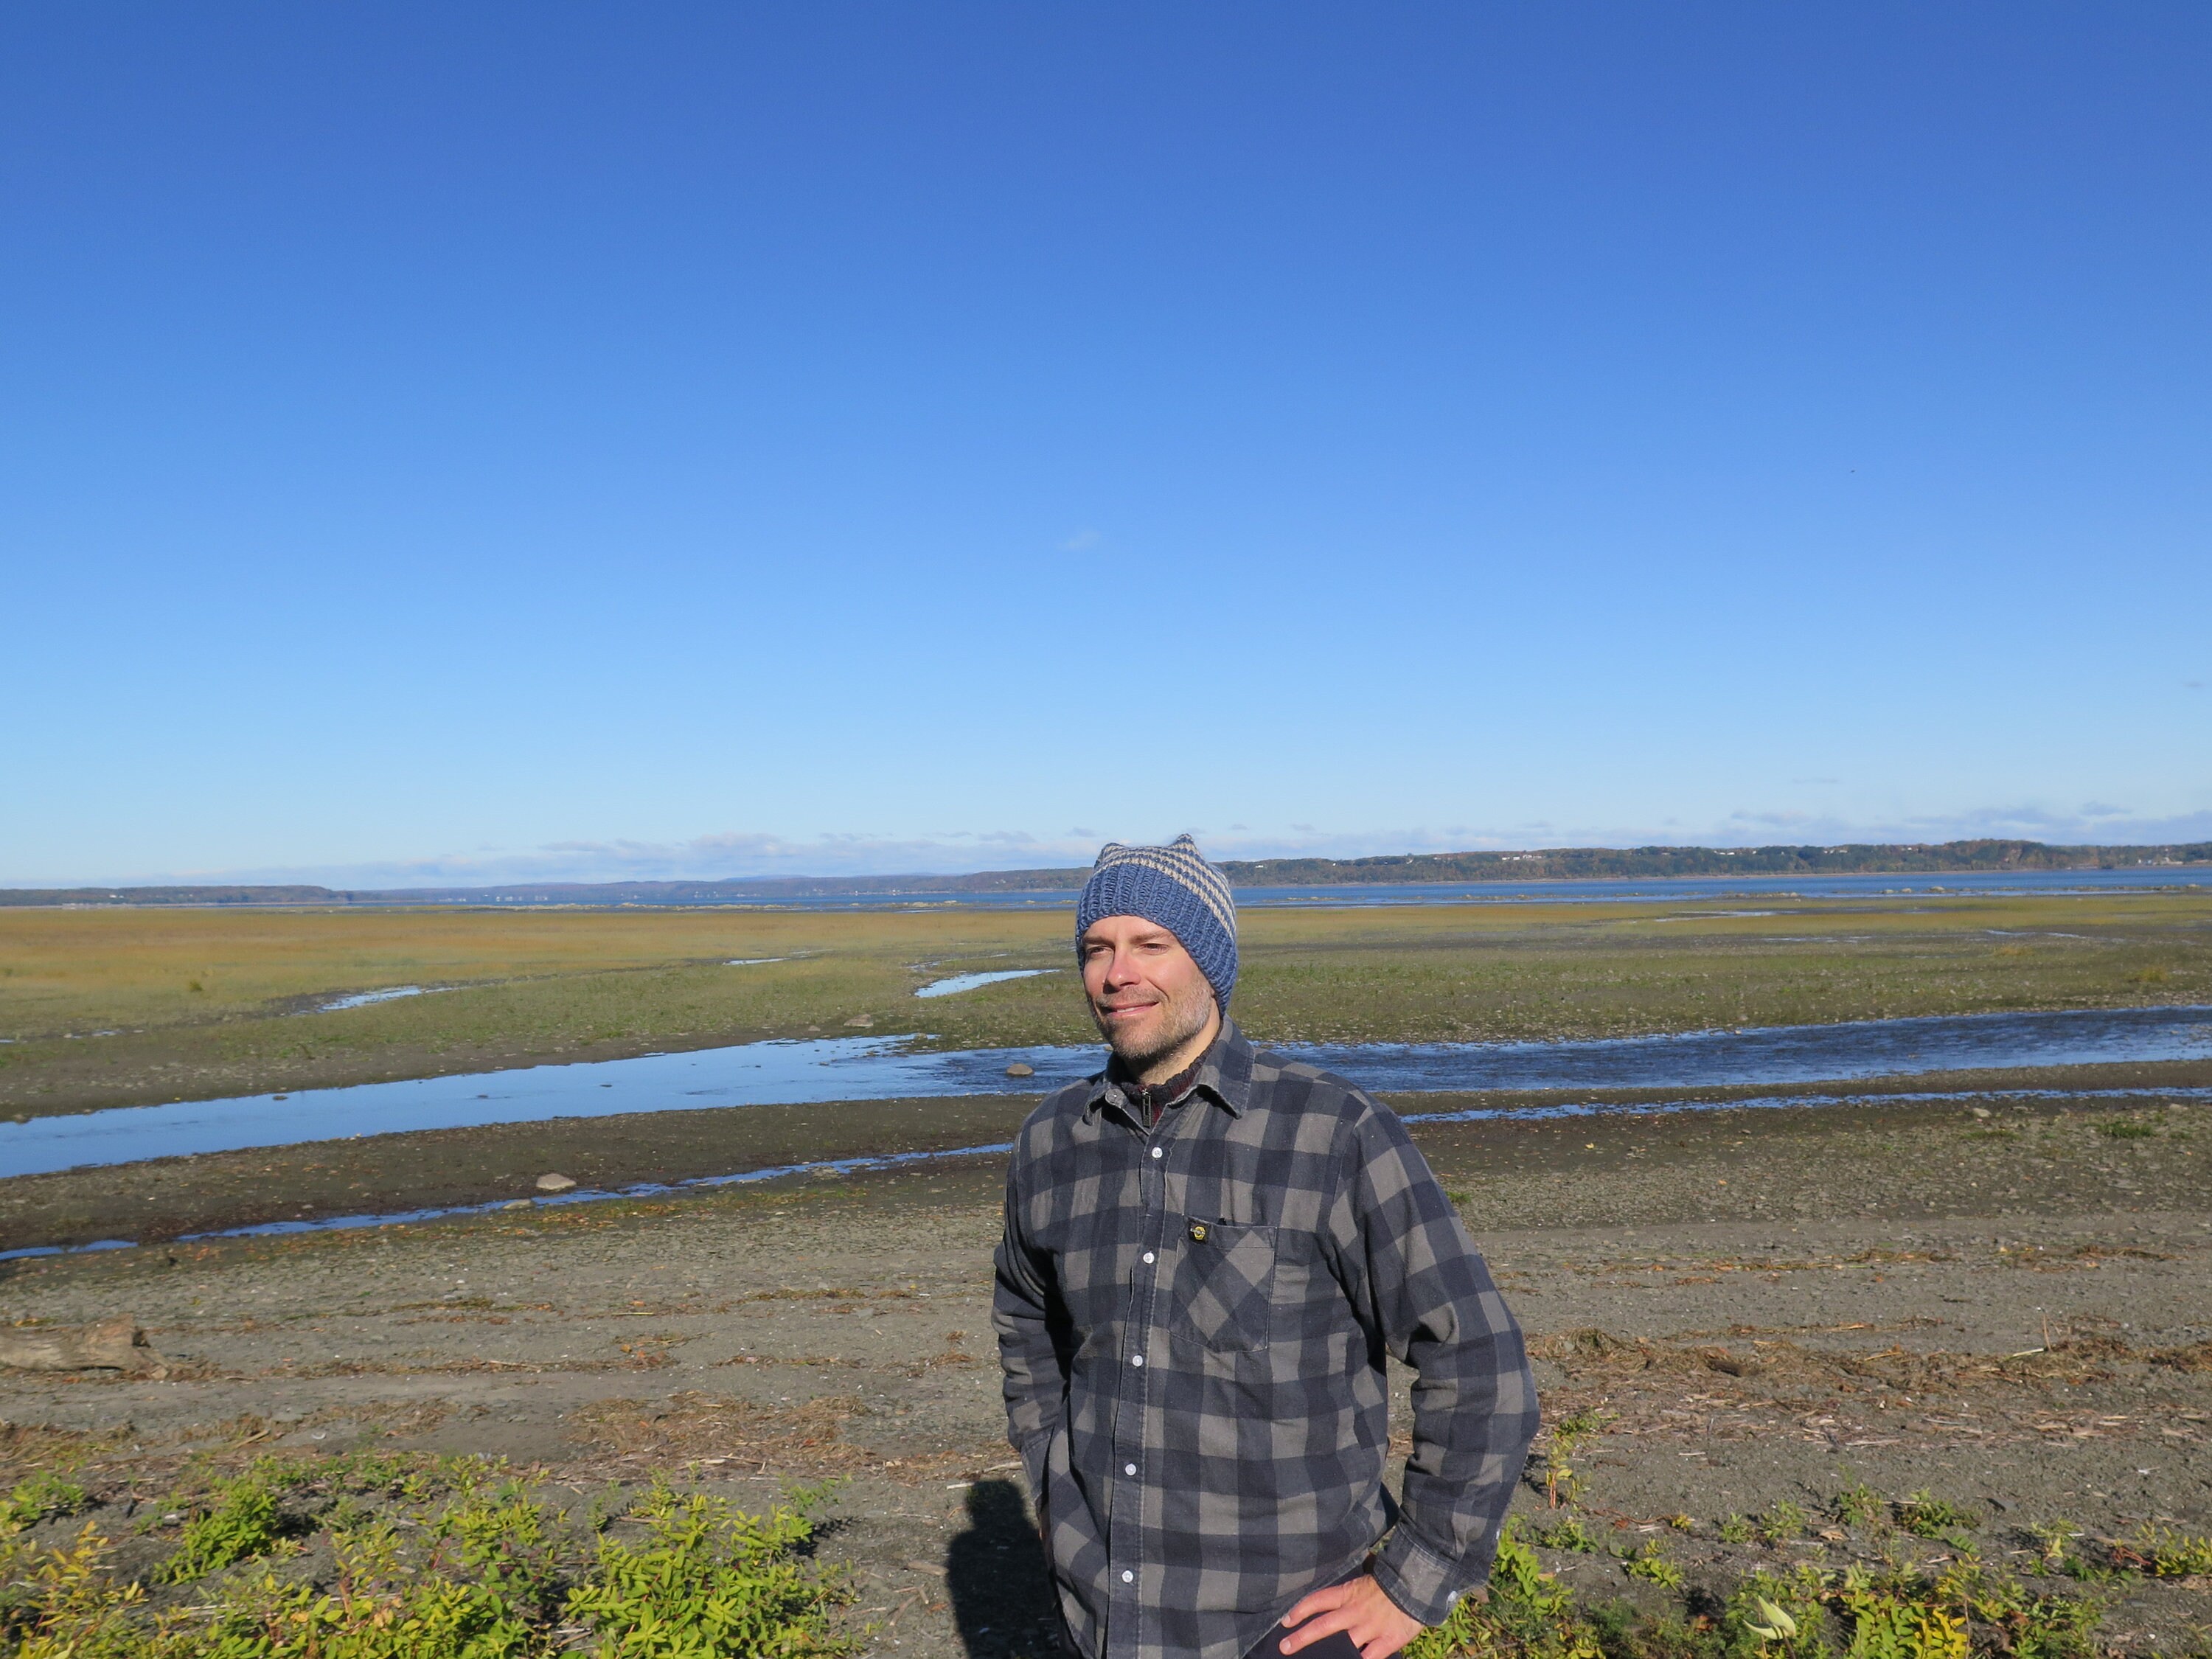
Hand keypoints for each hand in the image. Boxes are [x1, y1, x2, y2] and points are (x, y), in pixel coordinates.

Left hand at [1276, 1573, 1425, 1658]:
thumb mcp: (1365, 1580)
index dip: (1299, 1610)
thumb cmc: (1391, 1582)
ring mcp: (1370, 1628)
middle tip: (1284, 1647)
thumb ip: (1350, 1594)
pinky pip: (1367, 1657)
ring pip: (1342, 1644)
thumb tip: (1334, 1601)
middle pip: (1322, 1626)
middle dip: (1301, 1637)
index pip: (1317, 1600)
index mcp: (1349, 1593)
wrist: (1418, 1585)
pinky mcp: (1386, 1641)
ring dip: (1326, 1654)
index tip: (1286, 1620)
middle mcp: (1355, 1611)